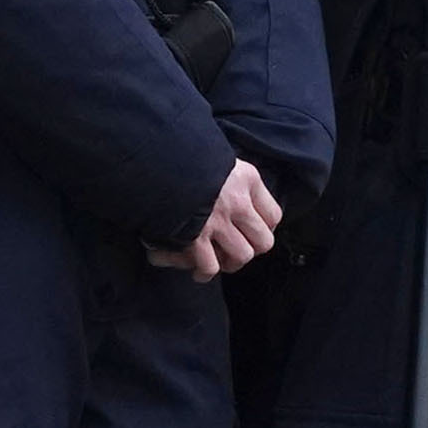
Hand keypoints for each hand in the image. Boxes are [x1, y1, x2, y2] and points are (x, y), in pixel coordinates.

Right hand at [147, 159, 282, 277]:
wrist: (154, 158)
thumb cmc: (182, 155)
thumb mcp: (217, 157)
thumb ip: (231, 177)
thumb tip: (237, 198)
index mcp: (247, 179)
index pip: (273, 215)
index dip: (264, 228)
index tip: (252, 231)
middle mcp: (237, 202)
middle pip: (263, 241)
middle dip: (250, 249)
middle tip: (236, 249)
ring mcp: (217, 221)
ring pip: (241, 256)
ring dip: (230, 263)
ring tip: (218, 260)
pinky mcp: (194, 237)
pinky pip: (210, 266)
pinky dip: (205, 272)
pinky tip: (199, 270)